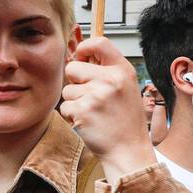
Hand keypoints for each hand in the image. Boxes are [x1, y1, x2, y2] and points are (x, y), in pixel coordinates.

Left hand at [60, 36, 153, 176]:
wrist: (128, 150)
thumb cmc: (125, 120)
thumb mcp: (125, 88)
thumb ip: (107, 71)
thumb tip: (80, 56)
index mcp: (123, 70)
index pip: (99, 43)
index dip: (84, 48)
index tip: (81, 56)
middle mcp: (110, 80)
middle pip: (73, 68)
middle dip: (75, 82)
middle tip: (90, 97)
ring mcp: (96, 95)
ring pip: (67, 90)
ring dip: (74, 102)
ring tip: (93, 112)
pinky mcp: (83, 111)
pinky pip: (65, 106)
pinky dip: (72, 115)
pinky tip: (88, 122)